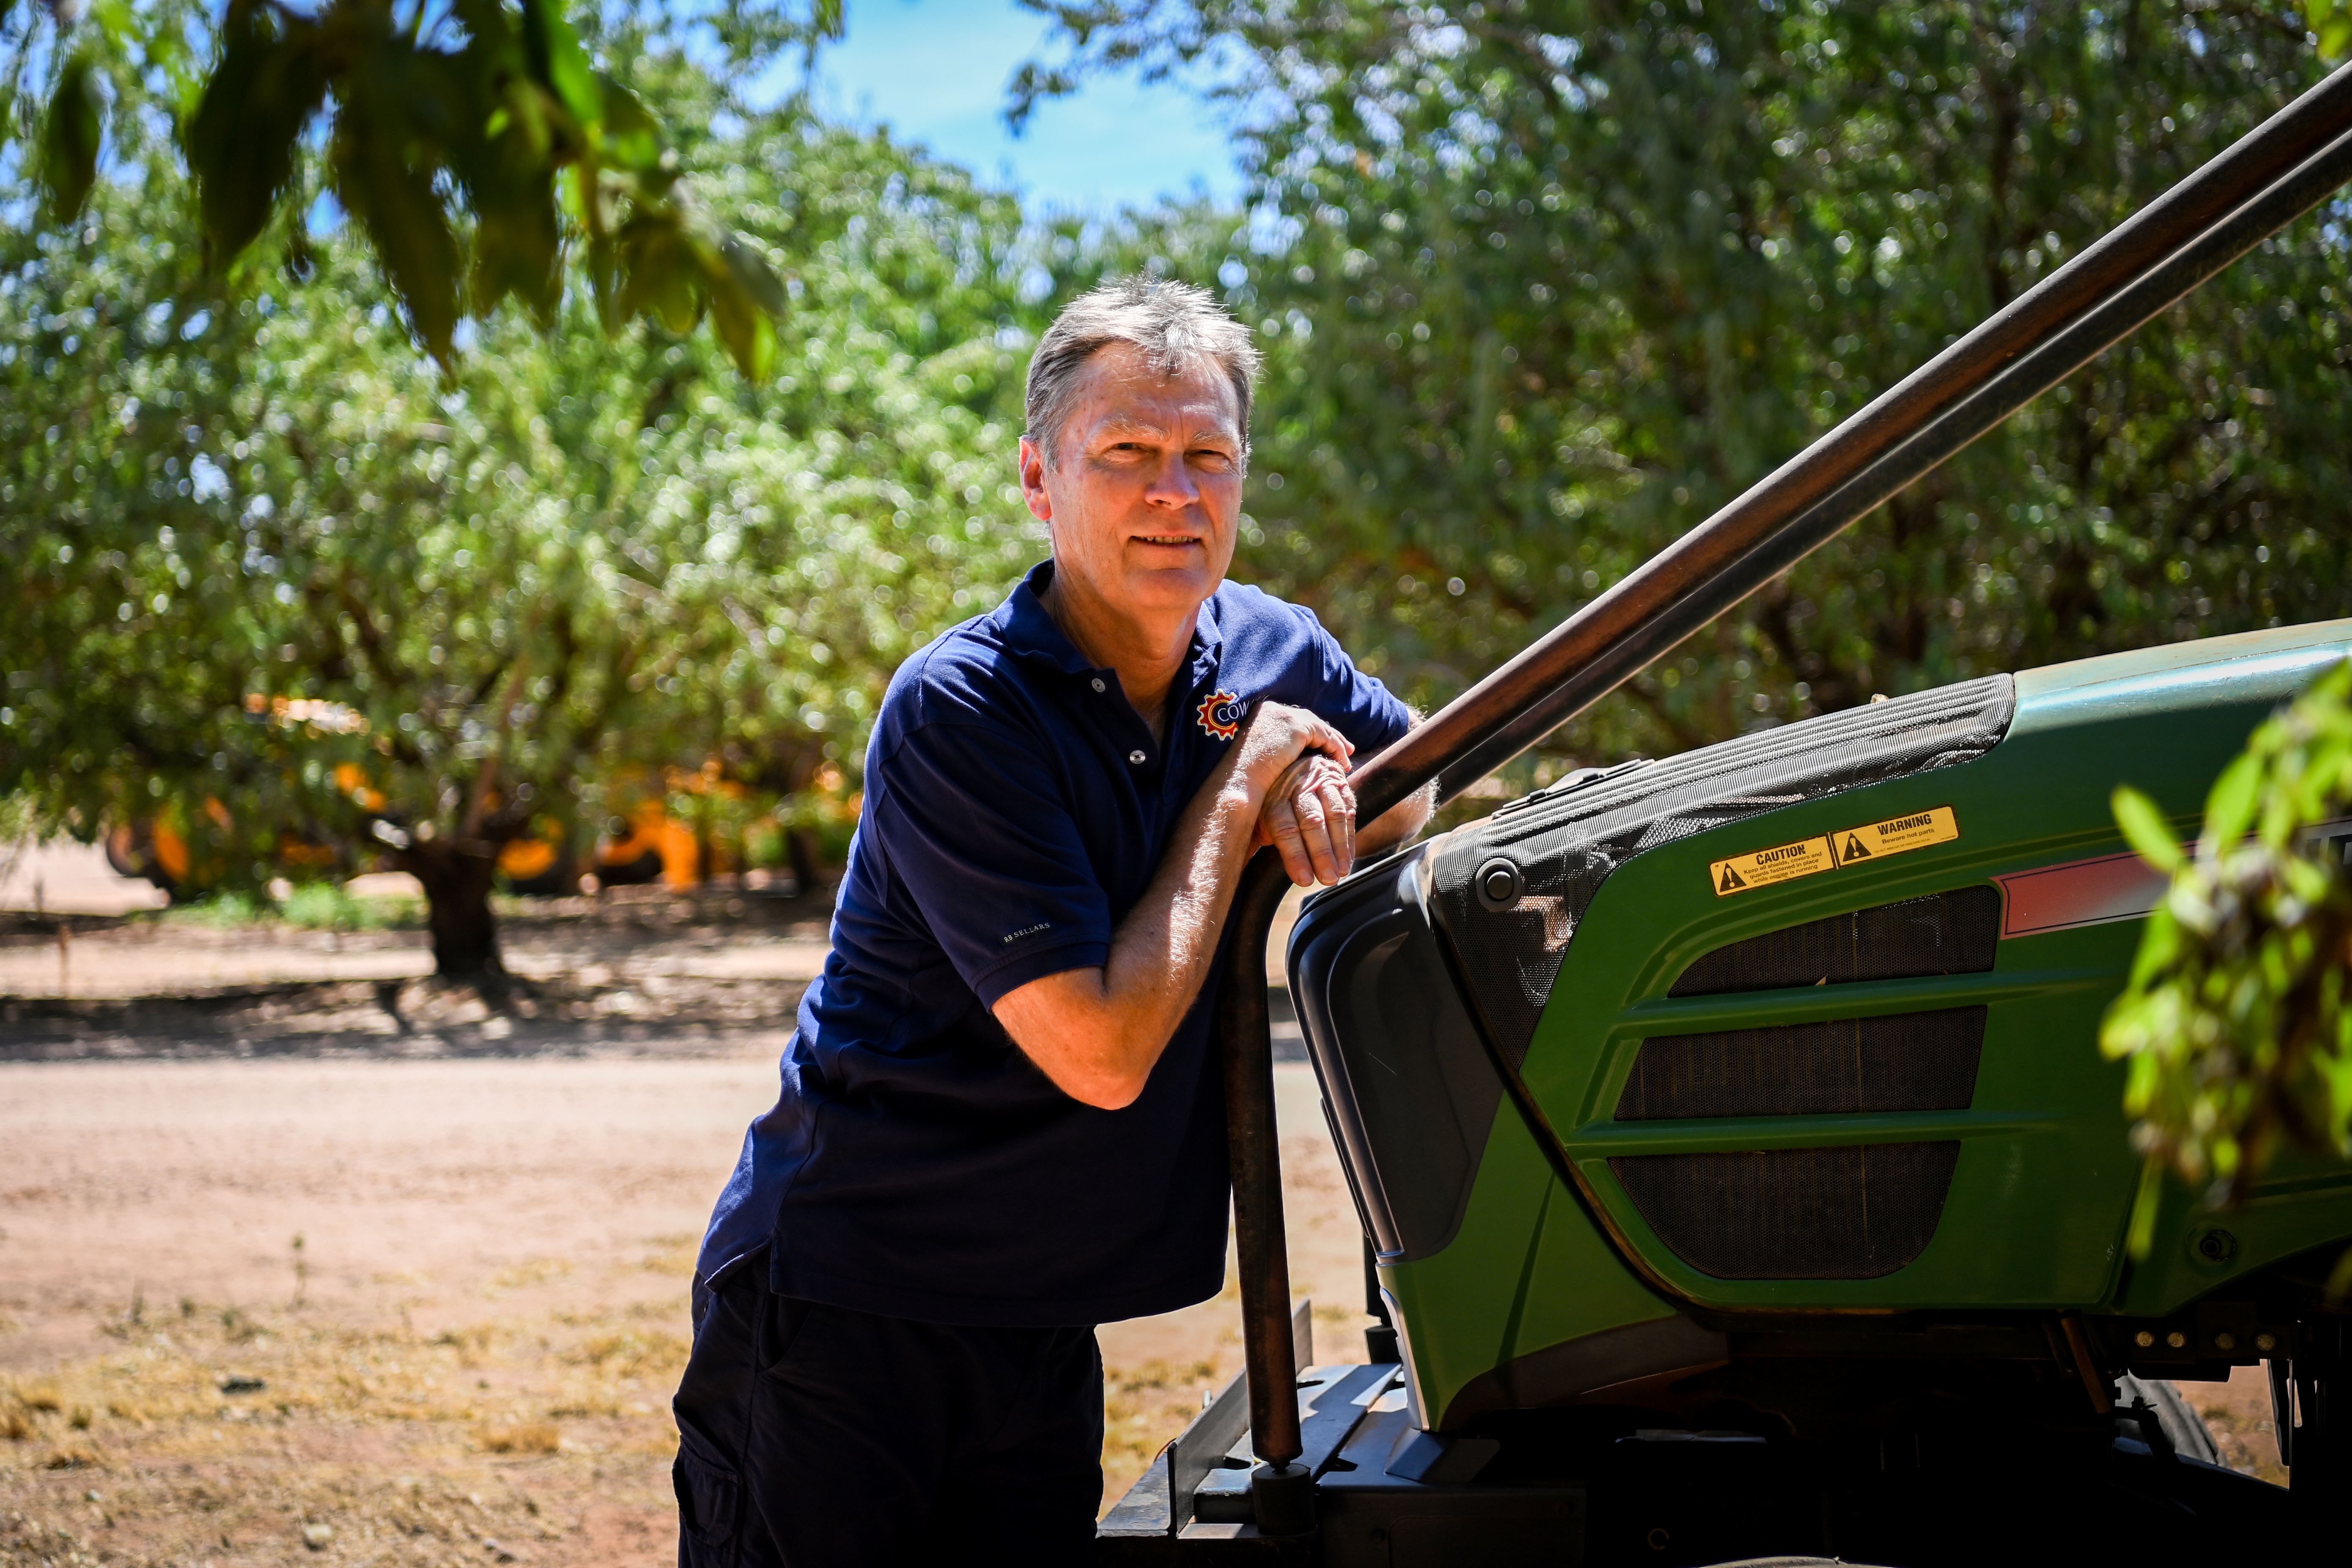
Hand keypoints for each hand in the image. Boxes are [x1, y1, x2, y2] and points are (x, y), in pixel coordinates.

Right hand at [1226, 701, 1354, 800]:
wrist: (1238, 781)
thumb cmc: (1243, 778)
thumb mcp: (1259, 758)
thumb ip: (1275, 751)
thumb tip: (1287, 759)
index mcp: (1262, 715)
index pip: (1293, 722)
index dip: (1311, 734)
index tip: (1322, 747)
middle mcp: (1273, 710)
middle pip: (1308, 721)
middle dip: (1327, 735)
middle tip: (1344, 749)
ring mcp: (1285, 716)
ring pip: (1319, 727)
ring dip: (1335, 743)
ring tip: (1346, 758)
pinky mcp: (1296, 726)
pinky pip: (1324, 735)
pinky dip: (1335, 748)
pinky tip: (1342, 762)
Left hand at [1255, 748, 1357, 886]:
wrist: (1289, 760)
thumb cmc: (1268, 799)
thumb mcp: (1254, 814)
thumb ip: (1247, 837)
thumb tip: (1231, 868)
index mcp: (1273, 796)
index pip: (1285, 827)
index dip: (1295, 855)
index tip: (1304, 881)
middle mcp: (1297, 784)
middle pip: (1312, 821)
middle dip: (1321, 853)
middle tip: (1328, 880)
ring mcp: (1320, 779)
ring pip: (1334, 814)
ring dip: (1339, 846)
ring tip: (1341, 873)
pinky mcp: (1338, 780)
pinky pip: (1348, 809)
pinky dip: (1349, 836)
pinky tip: (1348, 858)